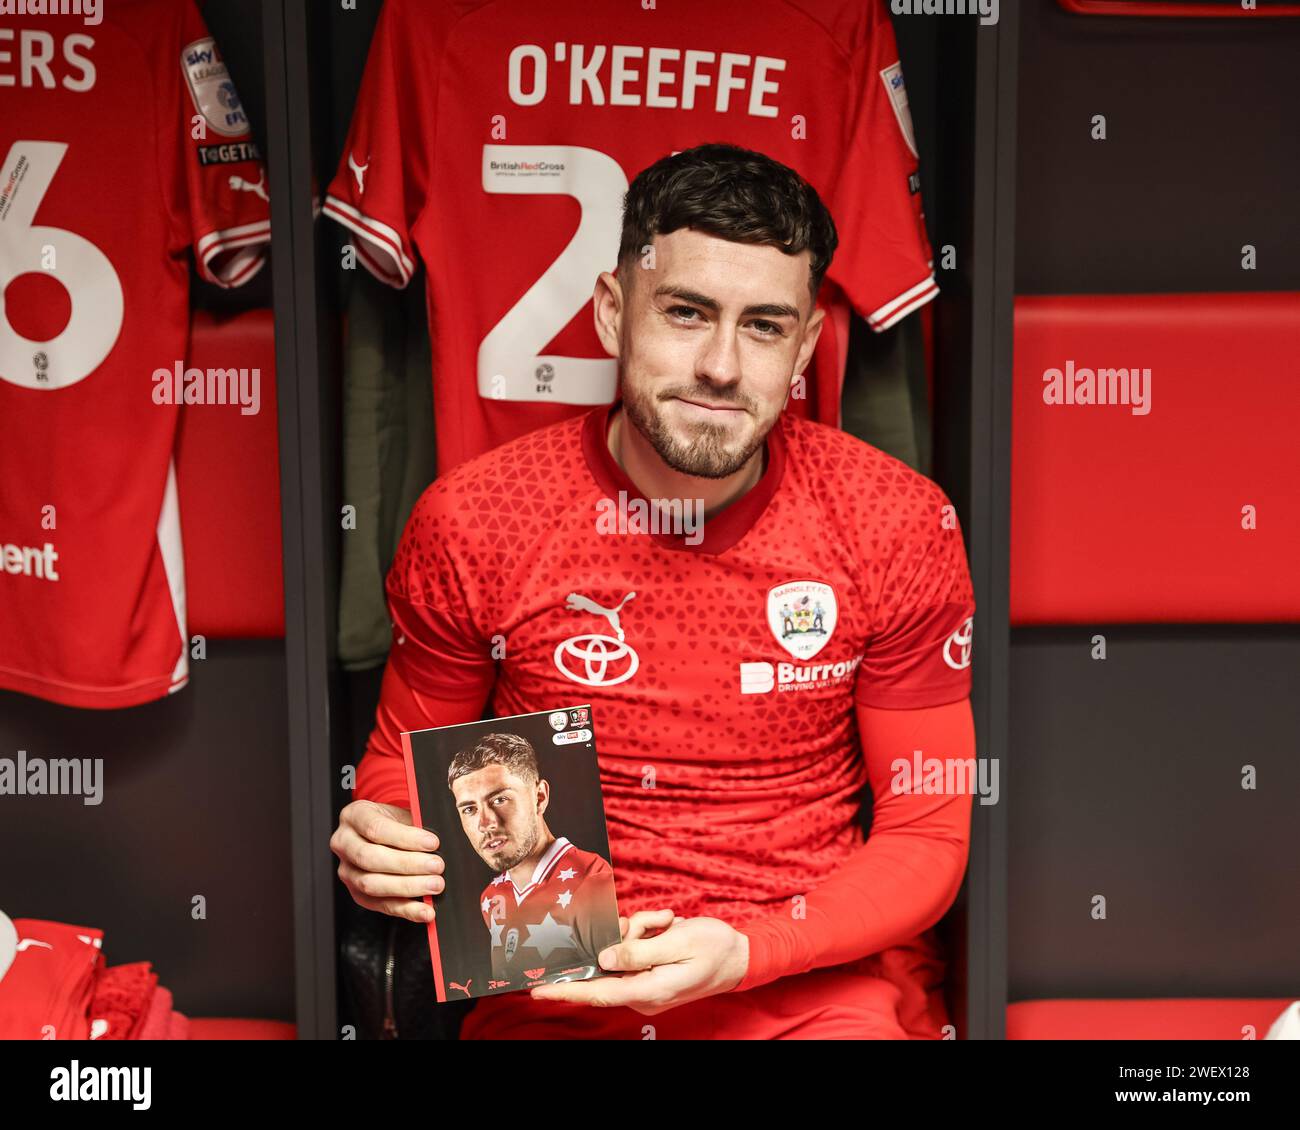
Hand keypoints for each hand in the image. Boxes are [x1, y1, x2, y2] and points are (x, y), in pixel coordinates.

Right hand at [330, 800, 442, 922]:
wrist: (384, 834)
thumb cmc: (395, 822)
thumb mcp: (403, 814)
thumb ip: (417, 824)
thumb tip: (438, 841)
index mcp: (354, 816)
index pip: (376, 828)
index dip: (406, 838)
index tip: (433, 842)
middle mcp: (344, 843)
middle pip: (371, 858)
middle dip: (408, 864)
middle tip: (436, 866)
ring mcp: (347, 870)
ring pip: (371, 884)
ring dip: (407, 887)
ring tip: (434, 885)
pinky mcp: (357, 893)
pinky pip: (380, 905)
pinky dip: (406, 910)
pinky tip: (425, 910)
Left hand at [529, 909, 749, 1015]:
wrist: (740, 955)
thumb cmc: (715, 948)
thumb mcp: (679, 942)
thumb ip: (639, 950)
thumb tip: (604, 957)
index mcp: (649, 990)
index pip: (598, 993)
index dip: (566, 990)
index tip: (536, 988)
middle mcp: (641, 991)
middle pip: (607, 963)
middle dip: (623, 935)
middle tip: (658, 924)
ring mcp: (644, 982)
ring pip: (618, 949)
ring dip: (640, 929)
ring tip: (669, 923)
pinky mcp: (647, 970)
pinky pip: (630, 947)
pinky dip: (646, 930)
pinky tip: (668, 924)